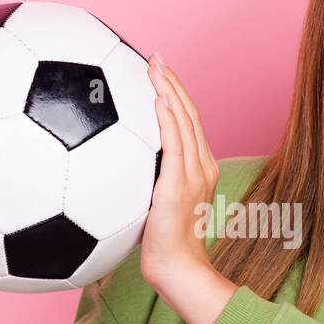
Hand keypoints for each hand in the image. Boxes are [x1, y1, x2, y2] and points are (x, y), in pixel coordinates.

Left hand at [140, 52, 219, 291]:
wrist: (176, 266)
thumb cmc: (163, 243)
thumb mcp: (157, 205)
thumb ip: (148, 183)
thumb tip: (121, 169)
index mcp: (200, 169)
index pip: (189, 124)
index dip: (176, 95)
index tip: (160, 73)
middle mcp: (202, 166)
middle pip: (190, 115)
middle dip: (173, 82)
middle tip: (156, 57)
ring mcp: (194, 174)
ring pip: (185, 122)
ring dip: (170, 90)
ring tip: (155, 66)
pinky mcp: (179, 184)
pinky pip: (175, 143)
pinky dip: (169, 119)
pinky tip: (158, 98)